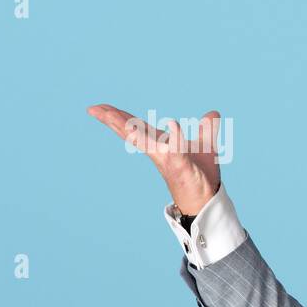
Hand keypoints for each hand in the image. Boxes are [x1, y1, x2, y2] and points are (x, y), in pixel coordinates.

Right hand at [87, 104, 222, 214]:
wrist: (206, 199)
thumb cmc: (200, 174)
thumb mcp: (206, 146)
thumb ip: (207, 129)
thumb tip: (213, 113)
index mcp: (159, 143)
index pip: (136, 127)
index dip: (118, 117)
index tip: (98, 108)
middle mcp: (158, 150)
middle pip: (132, 133)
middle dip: (113, 120)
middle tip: (93, 109)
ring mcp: (167, 158)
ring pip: (145, 141)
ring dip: (129, 128)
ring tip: (110, 115)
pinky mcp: (181, 166)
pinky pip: (177, 150)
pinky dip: (175, 137)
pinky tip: (173, 123)